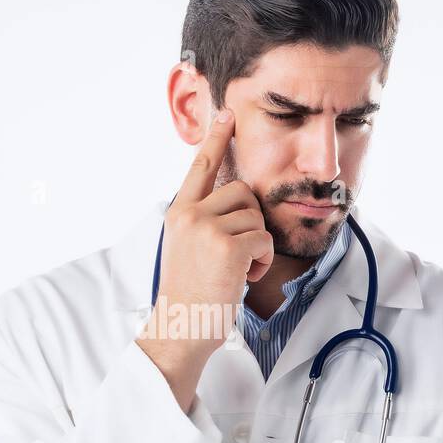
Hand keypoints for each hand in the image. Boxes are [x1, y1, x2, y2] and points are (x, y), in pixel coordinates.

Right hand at [139, 108, 272, 408]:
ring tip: (238, 268)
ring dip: (257, 243)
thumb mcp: (187, 247)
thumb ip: (203, 219)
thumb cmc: (189, 294)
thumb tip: (237, 198)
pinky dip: (262, 260)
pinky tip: (245, 277)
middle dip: (250, 220)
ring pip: (256, 215)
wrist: (180, 329)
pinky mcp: (228, 246)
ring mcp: (207, 228)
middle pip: (242, 192)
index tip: (227, 113)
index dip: (216, 138)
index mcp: (178, 212)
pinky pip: (264, 238)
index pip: (200, 165)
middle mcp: (190, 214)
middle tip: (237, 253)